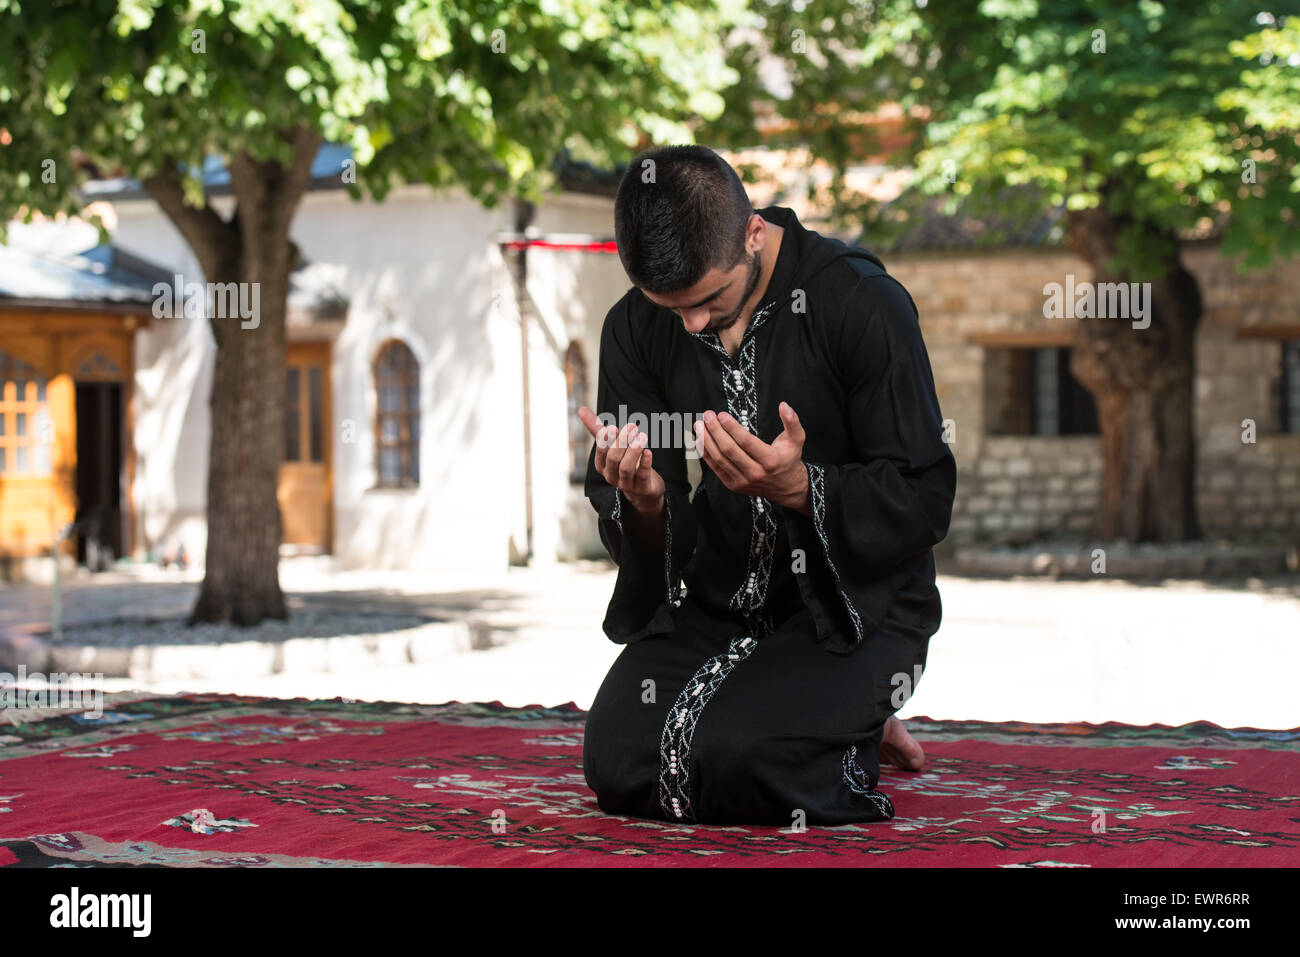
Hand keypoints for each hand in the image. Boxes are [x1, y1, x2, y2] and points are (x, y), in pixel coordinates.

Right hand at [578, 406, 664, 515]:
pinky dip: (645, 463)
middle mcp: (611, 475)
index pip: (601, 451)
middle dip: (622, 442)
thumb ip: (598, 429)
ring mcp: (626, 484)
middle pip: (613, 459)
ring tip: (642, 436)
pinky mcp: (642, 488)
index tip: (614, 427)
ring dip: (634, 450)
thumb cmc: (624, 462)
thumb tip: (581, 409)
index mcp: (602, 465)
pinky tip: (649, 452)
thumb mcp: (611, 446)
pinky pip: (642, 476)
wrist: (643, 489)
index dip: (607, 440)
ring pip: (626, 468)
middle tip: (633, 426)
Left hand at [693, 401, 810, 513]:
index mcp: (770, 461)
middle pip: (730, 450)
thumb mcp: (796, 439)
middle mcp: (755, 473)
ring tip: (699, 425)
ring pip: (720, 459)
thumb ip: (792, 422)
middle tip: (707, 415)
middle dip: (715, 431)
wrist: (786, 487)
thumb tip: (783, 405)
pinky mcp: (733, 485)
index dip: (732, 428)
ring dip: (707, 441)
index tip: (721, 415)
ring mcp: (742, 481)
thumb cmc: (789, 459)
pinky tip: (699, 440)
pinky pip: (716, 468)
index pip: (746, 442)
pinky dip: (706, 454)